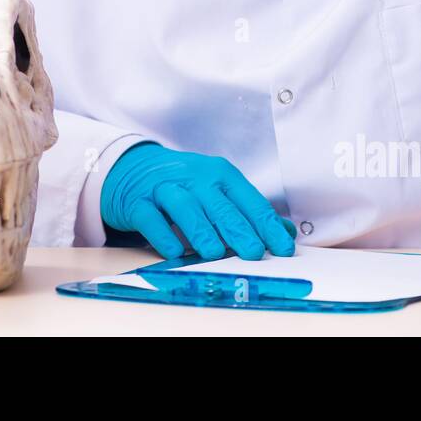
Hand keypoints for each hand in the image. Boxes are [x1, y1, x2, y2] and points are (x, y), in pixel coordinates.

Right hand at [101, 142, 297, 260]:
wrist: (134, 167)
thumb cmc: (185, 185)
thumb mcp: (218, 191)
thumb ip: (250, 212)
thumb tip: (286, 233)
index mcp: (220, 175)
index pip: (249, 201)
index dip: (267, 225)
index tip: (283, 248)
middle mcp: (194, 178)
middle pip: (220, 205)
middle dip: (239, 229)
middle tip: (254, 253)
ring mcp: (164, 188)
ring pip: (184, 207)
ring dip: (200, 230)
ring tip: (214, 253)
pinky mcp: (138, 202)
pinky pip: (149, 217)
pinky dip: (162, 234)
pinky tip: (174, 251)